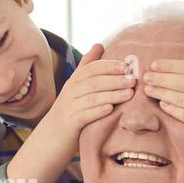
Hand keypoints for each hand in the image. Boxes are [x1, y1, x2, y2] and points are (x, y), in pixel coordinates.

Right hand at [27, 43, 135, 162]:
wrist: (50, 138)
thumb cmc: (70, 110)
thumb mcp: (76, 87)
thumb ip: (87, 66)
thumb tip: (99, 44)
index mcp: (74, 81)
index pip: (92, 68)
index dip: (109, 66)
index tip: (127, 65)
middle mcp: (70, 92)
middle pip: (94, 81)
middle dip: (114, 80)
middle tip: (133, 80)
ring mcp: (69, 107)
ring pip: (92, 97)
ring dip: (111, 94)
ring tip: (128, 94)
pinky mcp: (70, 123)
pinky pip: (85, 115)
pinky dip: (98, 111)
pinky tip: (110, 109)